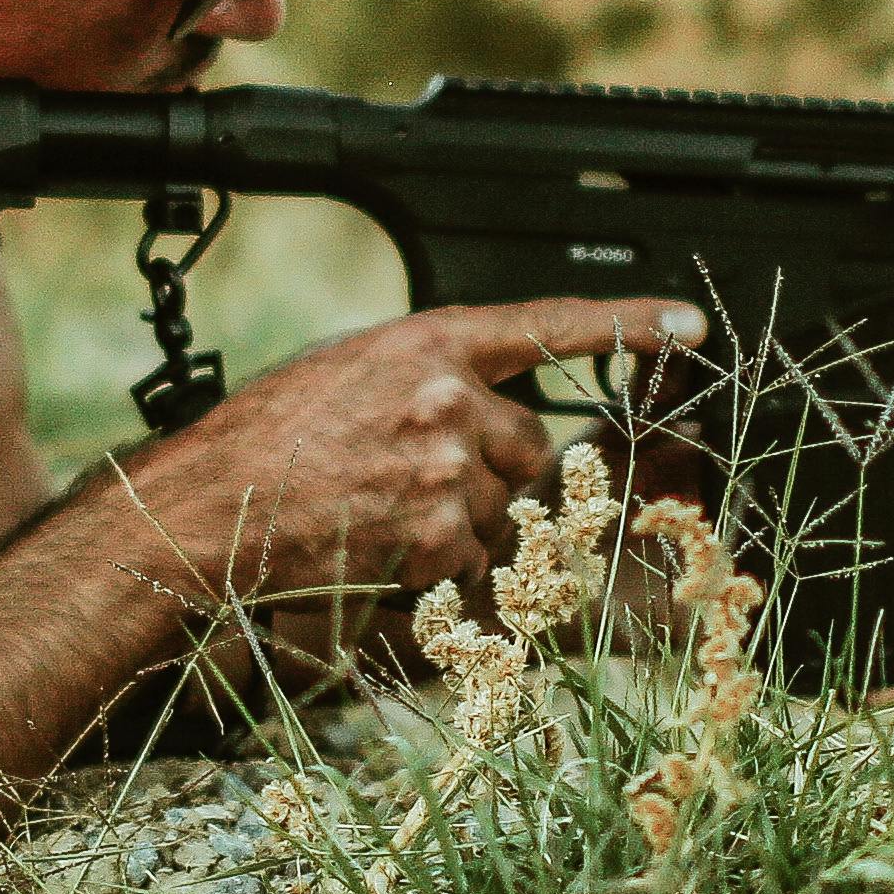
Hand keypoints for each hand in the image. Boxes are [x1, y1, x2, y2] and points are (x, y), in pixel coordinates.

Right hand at [111, 296, 700, 657]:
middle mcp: (449, 399)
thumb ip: (423, 380)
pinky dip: (432, 571)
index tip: (688, 324)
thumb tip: (473, 411)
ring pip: (497, 512)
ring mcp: (446, 469)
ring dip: (454, 527)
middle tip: (409, 484)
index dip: (627, 323)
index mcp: (428, 343)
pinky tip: (373, 553)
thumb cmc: (260, 443)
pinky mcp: (436, 535)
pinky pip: (467, 563)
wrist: (206, 511)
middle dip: (486, 475)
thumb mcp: (347, 373)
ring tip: (373, 518)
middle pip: (525, 448)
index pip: (548, 324)